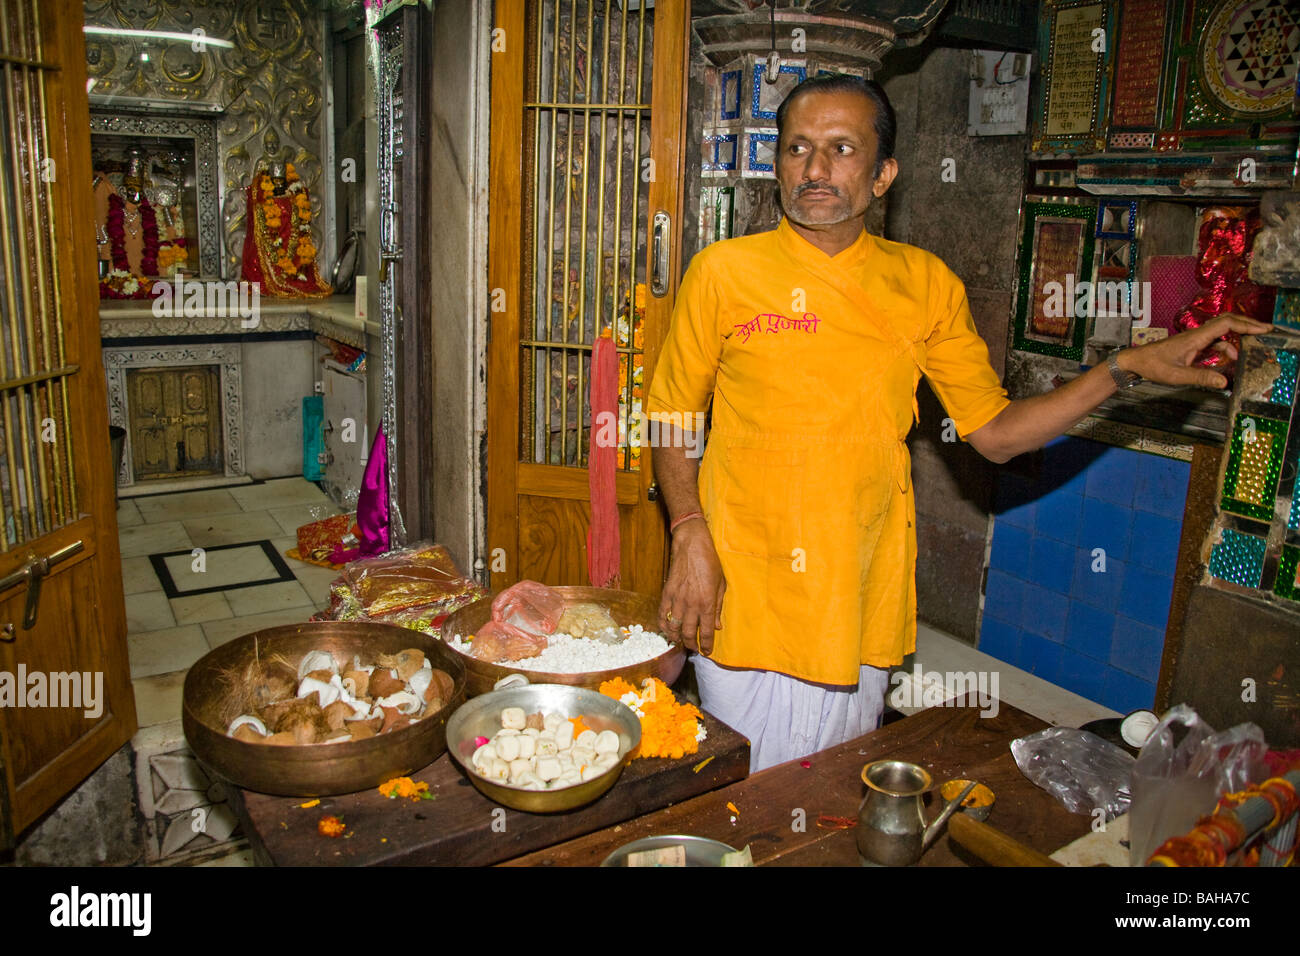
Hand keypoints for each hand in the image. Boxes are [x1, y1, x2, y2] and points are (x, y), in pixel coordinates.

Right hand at [658, 519, 725, 656]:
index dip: (706, 644)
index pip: (706, 631)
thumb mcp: (721, 585)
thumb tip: (717, 626)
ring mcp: (676, 599)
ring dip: (677, 638)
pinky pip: (662, 615)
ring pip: (673, 627)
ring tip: (681, 641)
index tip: (707, 651)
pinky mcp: (666, 593)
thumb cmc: (710, 563)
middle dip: (691, 644)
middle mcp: (691, 604)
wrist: (691, 546)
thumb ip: (718, 607)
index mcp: (707, 603)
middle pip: (688, 633)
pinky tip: (667, 630)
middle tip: (694, 648)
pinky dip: (663, 626)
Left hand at [1122, 313, 1272, 388]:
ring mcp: (1194, 340)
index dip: (1247, 325)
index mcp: (1195, 337)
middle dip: (1247, 325)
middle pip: (1227, 322)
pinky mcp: (1191, 346)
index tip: (1264, 330)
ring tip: (1252, 347)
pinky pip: (1213, 342)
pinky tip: (1230, 359)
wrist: (1135, 361)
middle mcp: (1197, 335)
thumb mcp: (1177, 375)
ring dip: (1237, 338)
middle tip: (1266, 331)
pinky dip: (1225, 348)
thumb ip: (1201, 378)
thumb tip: (1225, 382)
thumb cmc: (1153, 366)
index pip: (1226, 324)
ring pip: (1221, 333)